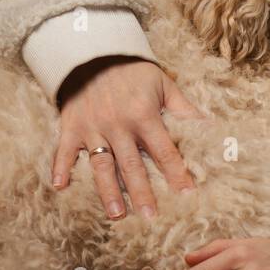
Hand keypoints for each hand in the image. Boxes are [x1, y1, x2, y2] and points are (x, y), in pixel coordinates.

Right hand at [51, 55, 205, 219]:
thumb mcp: (163, 85)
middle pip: (132, 165)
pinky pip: (64, 149)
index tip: (187, 194)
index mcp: (143, 114)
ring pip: (101, 164)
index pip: (164, 150)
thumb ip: (184, 109)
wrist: (95, 52)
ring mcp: (93, 127)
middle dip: (142, 192)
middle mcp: (118, 124)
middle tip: (150, 217)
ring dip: (107, 190)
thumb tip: (210, 128)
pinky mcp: (71, 126)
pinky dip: (60, 167)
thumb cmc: (133, 72)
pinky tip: (59, 186)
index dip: (177, 173)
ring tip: (116, 214)